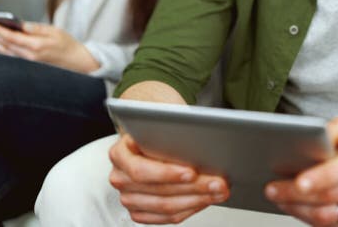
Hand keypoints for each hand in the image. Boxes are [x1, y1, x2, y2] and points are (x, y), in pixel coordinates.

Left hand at [0, 22, 96, 71]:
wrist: (77, 63)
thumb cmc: (67, 45)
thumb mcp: (54, 31)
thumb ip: (35, 28)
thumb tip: (20, 24)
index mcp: (37, 46)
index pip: (12, 38)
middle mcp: (31, 57)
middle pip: (7, 46)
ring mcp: (29, 64)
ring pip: (7, 54)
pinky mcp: (30, 66)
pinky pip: (12, 58)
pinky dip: (3, 51)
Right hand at [109, 133, 229, 223]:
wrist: (149, 136)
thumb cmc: (155, 128)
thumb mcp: (158, 120)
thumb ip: (168, 132)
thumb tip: (194, 142)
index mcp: (119, 153)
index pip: (141, 170)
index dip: (168, 173)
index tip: (192, 171)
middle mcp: (120, 177)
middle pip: (160, 191)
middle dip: (195, 187)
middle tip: (218, 182)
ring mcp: (129, 197)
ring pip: (167, 207)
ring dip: (198, 199)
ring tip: (218, 190)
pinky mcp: (140, 211)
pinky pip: (168, 217)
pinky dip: (190, 208)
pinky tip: (205, 199)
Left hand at [265, 117, 337, 225]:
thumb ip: (328, 130)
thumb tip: (304, 139)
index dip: (319, 178)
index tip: (297, 181)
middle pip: (331, 198)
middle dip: (296, 195)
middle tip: (272, 189)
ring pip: (331, 218)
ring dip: (299, 211)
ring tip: (278, 199)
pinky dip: (310, 219)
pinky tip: (295, 207)